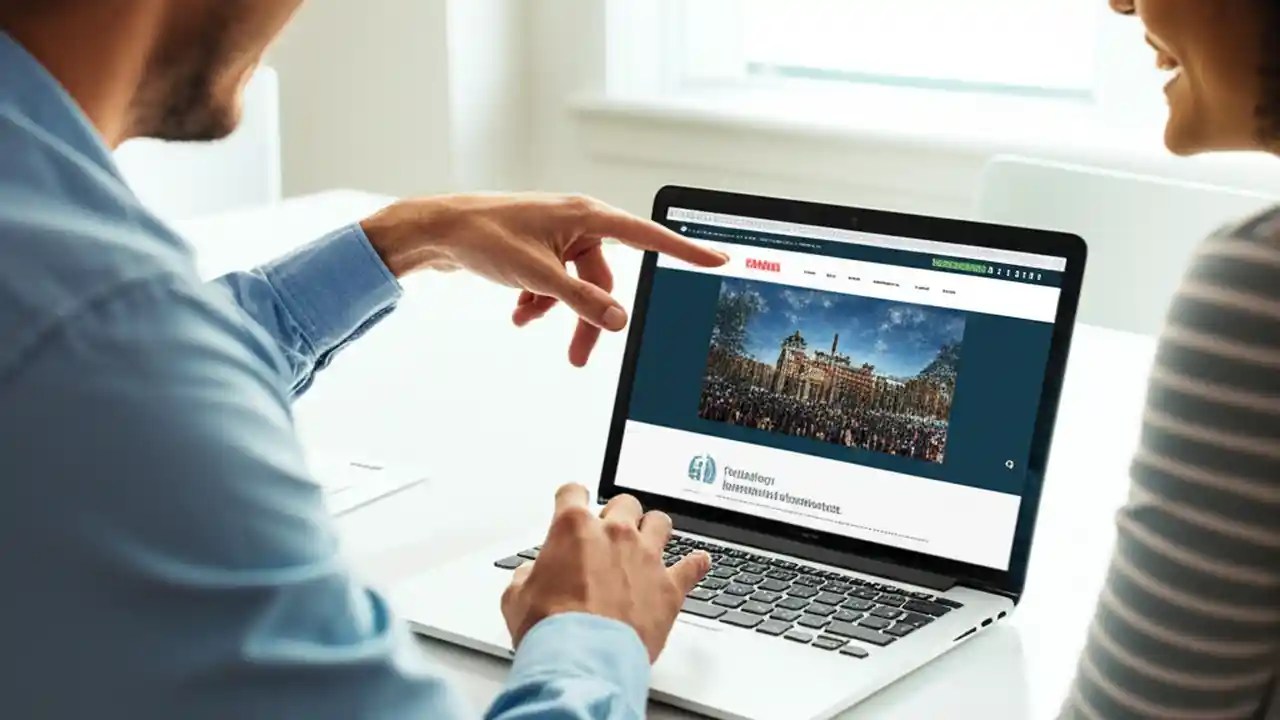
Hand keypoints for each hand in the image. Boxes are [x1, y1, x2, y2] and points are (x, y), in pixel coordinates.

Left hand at [360, 193, 728, 365]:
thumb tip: (618, 321)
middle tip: (578, 358)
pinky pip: (556, 284)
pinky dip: (540, 302)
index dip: (683, 249)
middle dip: (589, 318)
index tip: (717, 258)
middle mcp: (579, 223)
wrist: (438, 230)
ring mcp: (559, 237)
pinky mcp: (542, 250)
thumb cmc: (484, 236)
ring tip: (533, 326)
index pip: (647, 236)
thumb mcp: (536, 276)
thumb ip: (580, 300)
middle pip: (605, 279)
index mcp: (587, 216)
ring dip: (559, 313)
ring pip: (578, 286)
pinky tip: (519, 313)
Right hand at [500, 484, 711, 661]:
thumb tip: (529, 576)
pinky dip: (695, 564)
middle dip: (616, 515)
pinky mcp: (669, 586)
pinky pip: (692, 566)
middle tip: (608, 535)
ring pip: (660, 522)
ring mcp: (646, 557)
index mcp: (574, 528)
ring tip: (646, 543)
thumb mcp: (516, 598)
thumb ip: (526, 576)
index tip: (572, 504)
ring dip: (652, 530)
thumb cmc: (552, 629)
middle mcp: (614, 534)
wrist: (584, 660)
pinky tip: (697, 563)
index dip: (571, 498)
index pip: (573, 492)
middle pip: (623, 503)